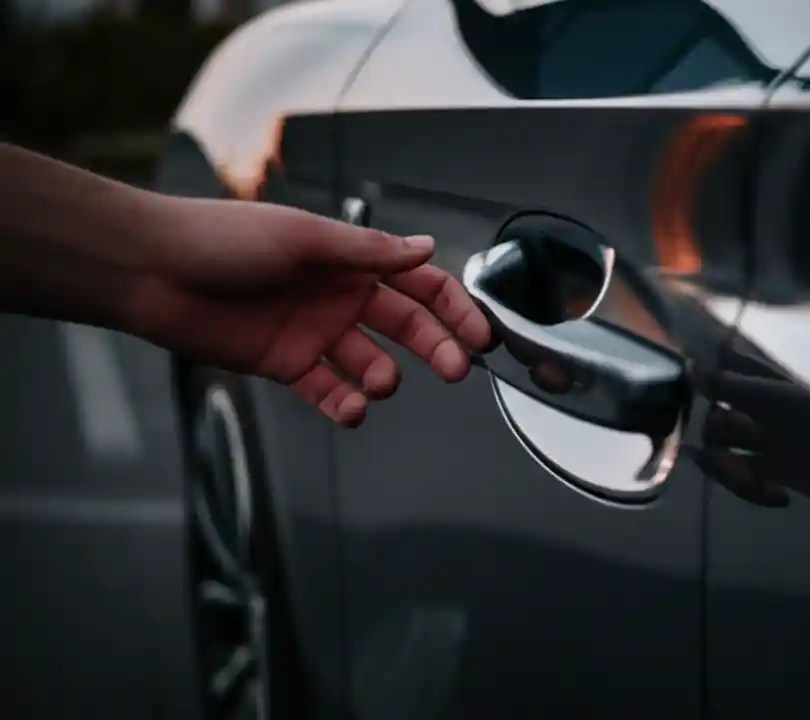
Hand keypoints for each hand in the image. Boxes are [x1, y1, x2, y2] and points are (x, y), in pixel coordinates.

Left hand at [129, 197, 490, 426]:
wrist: (154, 271)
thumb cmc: (222, 239)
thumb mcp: (304, 237)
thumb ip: (368, 251)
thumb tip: (424, 250)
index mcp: (350, 260)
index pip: (419, 283)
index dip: (453, 307)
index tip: (479, 333)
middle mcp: (339, 296)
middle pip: (406, 326)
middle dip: (435, 348)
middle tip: (454, 369)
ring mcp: (315, 333)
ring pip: (370, 363)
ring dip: (384, 377)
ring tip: (379, 383)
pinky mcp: (287, 364)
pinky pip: (328, 390)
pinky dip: (346, 403)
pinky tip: (353, 408)